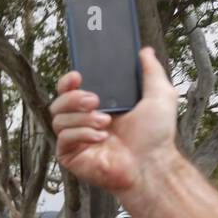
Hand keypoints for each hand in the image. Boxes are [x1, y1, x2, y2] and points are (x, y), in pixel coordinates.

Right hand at [51, 48, 179, 195]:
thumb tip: (145, 52)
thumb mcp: (159, 95)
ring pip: (58, 119)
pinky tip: (100, 138)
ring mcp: (76, 139)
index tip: (77, 76)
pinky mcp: (71, 156)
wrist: (150, 164)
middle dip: (73, 98)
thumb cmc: (155, 136)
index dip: (68, 81)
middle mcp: (84, 121)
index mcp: (100, 106)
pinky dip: (81, 134)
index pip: (71, 90)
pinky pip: (63, 139)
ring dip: (82, 117)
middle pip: (59, 102)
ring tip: (105, 122)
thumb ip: (151, 71)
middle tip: (95, 100)